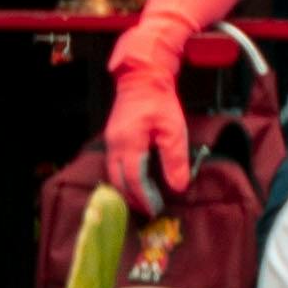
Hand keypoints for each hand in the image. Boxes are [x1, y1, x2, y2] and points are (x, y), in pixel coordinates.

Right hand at [96, 32, 191, 206]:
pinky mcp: (112, 137)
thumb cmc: (159, 101)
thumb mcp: (173, 130)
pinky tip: (134, 183)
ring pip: (112, 174)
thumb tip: (178, 187)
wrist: (143, 77)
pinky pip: (112, 165)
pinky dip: (122, 178)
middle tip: (149, 210)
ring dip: (126, 190)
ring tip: (143, 200)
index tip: (156, 209)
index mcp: (129, 142)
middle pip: (117, 181)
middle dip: (133, 199)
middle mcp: (114, 144)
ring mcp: (110, 140)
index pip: (133, 179)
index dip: (144, 197)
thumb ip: (175, 160)